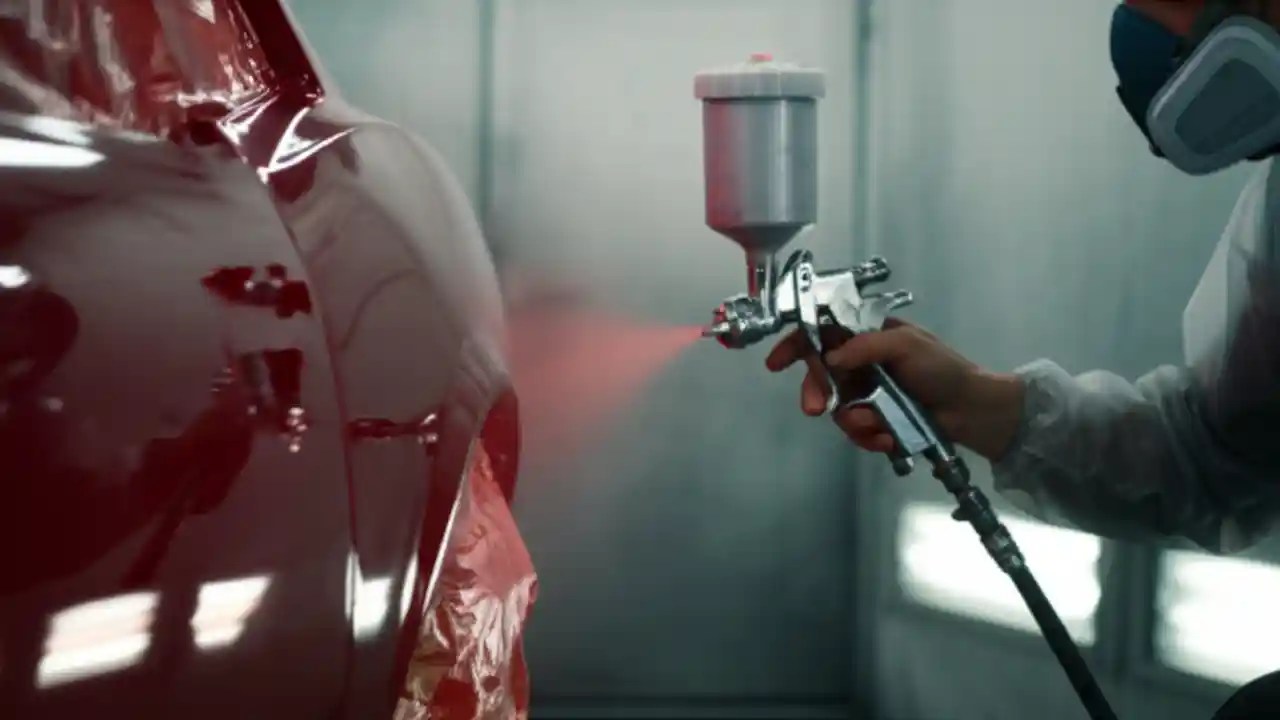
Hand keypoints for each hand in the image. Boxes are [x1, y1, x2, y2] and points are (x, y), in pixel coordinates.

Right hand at [764, 318, 1025, 461]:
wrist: (972, 411)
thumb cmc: (943, 369)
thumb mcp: (907, 345)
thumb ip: (866, 346)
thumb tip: (831, 358)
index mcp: (867, 337)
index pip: (822, 334)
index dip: (795, 345)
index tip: (776, 363)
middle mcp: (861, 363)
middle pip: (820, 376)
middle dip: (816, 393)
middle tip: (815, 409)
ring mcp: (867, 393)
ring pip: (836, 409)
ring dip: (854, 422)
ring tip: (879, 427)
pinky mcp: (876, 420)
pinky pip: (856, 432)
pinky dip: (870, 438)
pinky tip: (889, 439)